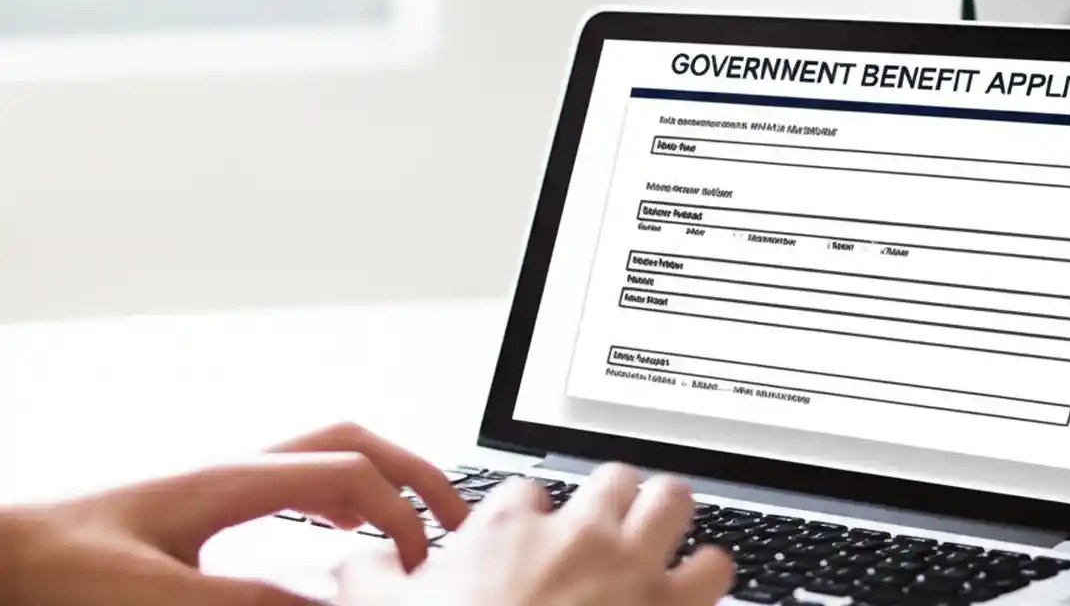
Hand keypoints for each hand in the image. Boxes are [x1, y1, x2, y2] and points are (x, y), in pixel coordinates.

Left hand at [0, 422, 466, 605]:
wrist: (3, 551)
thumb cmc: (61, 563)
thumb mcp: (160, 596)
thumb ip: (251, 598)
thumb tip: (334, 603)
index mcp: (234, 478)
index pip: (350, 470)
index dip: (400, 512)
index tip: (419, 565)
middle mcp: (237, 468)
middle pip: (352, 443)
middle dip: (413, 471)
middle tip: (457, 515)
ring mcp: (225, 481)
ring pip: (328, 457)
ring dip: (382, 483)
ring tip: (416, 523)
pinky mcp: (209, 504)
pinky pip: (297, 484)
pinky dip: (342, 501)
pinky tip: (344, 533)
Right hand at [338, 463, 733, 605]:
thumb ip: (368, 577)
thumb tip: (353, 561)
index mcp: (509, 531)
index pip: (526, 491)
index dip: (529, 513)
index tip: (528, 534)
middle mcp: (575, 534)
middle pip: (614, 478)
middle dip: (614, 497)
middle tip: (609, 521)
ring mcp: (629, 565)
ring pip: (671, 501)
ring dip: (668, 517)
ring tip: (662, 534)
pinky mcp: (672, 603)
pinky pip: (714, 566)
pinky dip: (708, 572)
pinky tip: (697, 583)